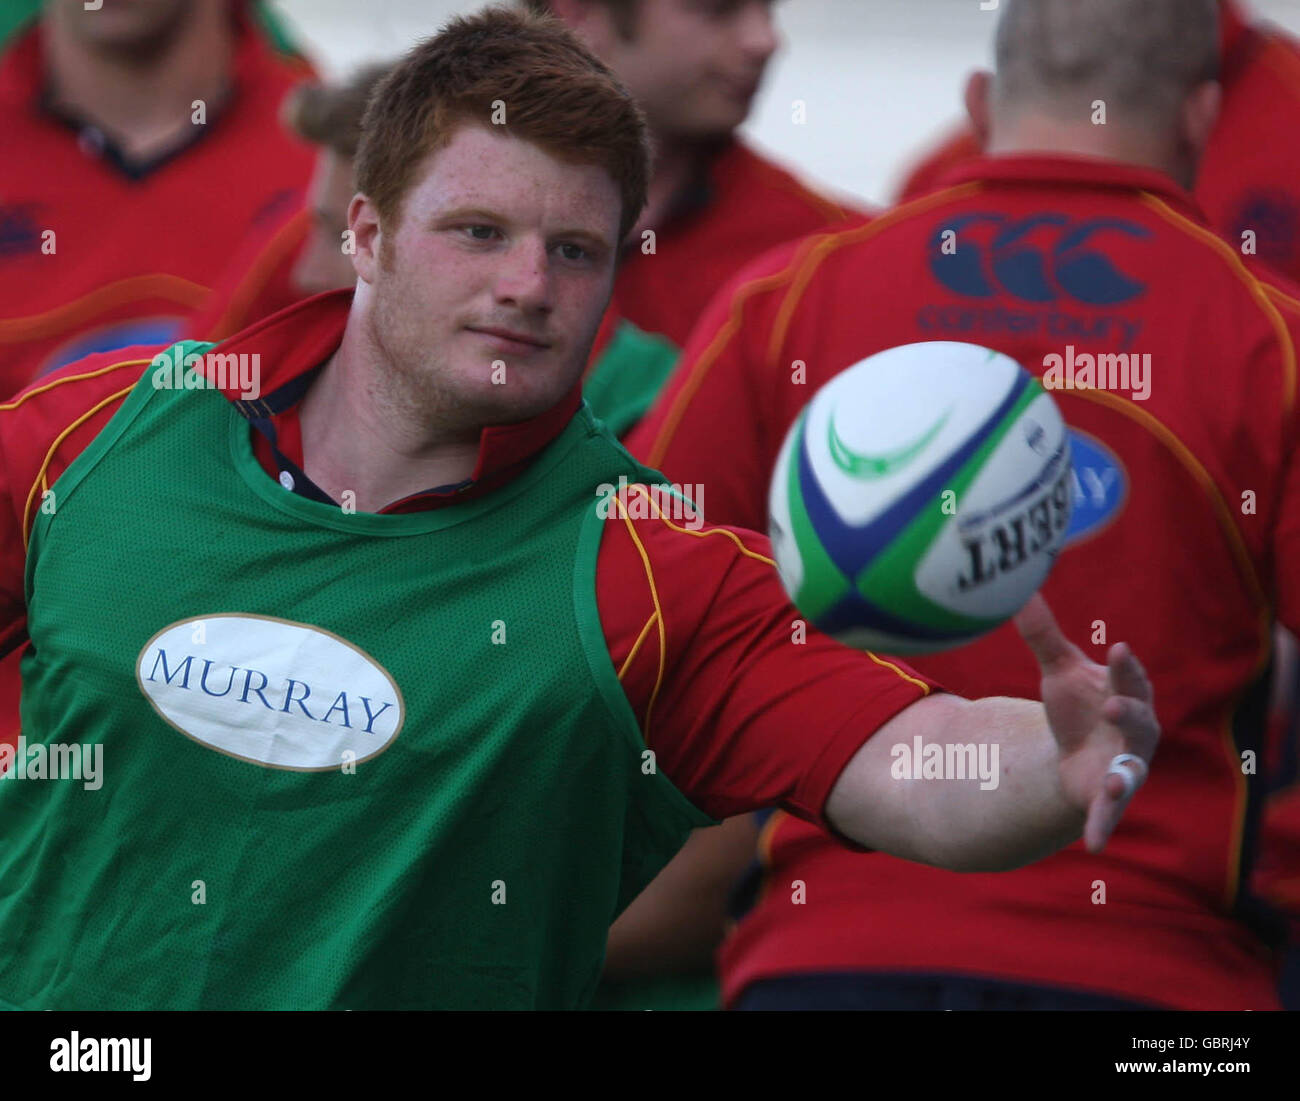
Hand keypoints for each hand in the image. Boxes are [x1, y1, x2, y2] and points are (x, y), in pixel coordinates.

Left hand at [1013, 594, 1158, 853]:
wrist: (1078, 755)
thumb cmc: (1078, 705)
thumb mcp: (1059, 670)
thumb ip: (1043, 634)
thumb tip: (1019, 589)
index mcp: (1124, 693)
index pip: (1129, 676)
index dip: (1125, 665)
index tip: (1117, 648)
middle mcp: (1134, 729)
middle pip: (1139, 718)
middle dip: (1130, 710)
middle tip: (1115, 702)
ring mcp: (1126, 764)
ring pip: (1132, 769)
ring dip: (1126, 774)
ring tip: (1118, 780)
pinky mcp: (1110, 794)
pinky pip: (1109, 811)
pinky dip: (1102, 825)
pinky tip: (1092, 845)